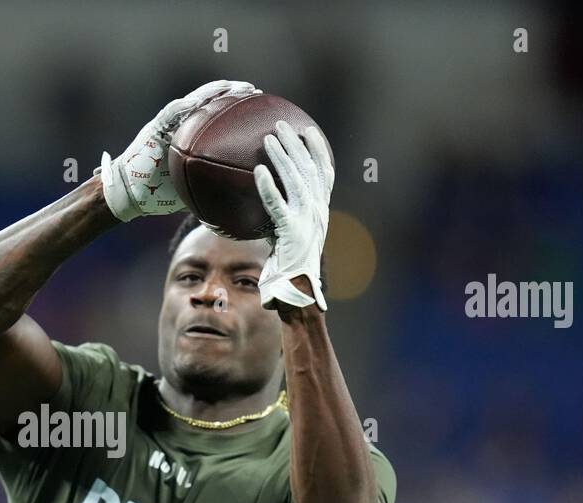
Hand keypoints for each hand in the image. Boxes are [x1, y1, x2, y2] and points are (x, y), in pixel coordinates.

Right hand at [98, 79, 260, 221]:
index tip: (261, 108)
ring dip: (212, 92)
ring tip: (232, 87)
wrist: (129, 195)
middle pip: (210, 103)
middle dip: (232, 93)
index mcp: (191, 139)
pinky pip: (168, 114)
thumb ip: (211, 185)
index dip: (238, 111)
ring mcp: (167, 126)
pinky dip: (181, 106)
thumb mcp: (192, 189)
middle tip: (256, 91)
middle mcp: (181, 127)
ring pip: (192, 101)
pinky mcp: (152, 130)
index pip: (218, 118)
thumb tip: (238, 198)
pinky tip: (195, 100)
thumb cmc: (158, 194)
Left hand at [254, 121, 332, 310]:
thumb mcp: (285, 238)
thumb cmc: (287, 271)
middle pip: (310, 169)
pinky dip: (269, 187)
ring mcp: (306, 223)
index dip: (318, 150)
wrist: (297, 297)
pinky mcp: (291, 234)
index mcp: (320, 213)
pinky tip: (259, 172)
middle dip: (297, 144)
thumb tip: (258, 206)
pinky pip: (278, 205)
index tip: (308, 131)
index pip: (324, 174)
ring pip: (296, 181)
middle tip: (281, 124)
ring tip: (268, 138)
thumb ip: (279, 219)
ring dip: (283, 157)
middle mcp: (318, 214)